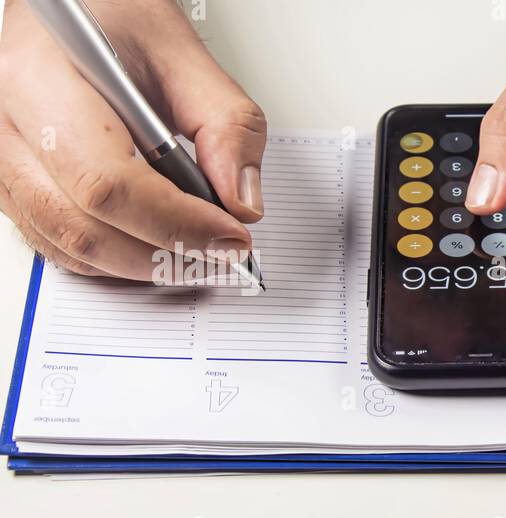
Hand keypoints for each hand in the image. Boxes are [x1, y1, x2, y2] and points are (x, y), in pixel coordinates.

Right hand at [0, 0, 265, 279]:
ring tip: (198, 251)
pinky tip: (157, 245)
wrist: (73, 8)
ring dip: (143, 264)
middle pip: (84, 226)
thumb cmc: (111, 16)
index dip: (176, 222)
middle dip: (165, 252)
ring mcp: (4, 160)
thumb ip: (225, 125)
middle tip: (223, 252)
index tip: (230, 236)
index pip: (107, 182)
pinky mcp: (14, 185)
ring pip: (70, 246)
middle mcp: (8, 126)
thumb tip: (241, 202)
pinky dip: (117, 259)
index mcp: (40, 80)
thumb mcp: (181, 53)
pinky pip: (61, 244)